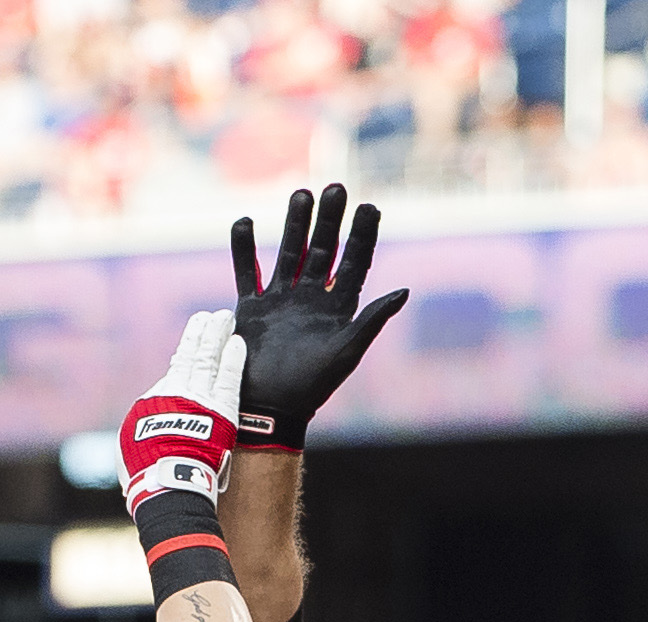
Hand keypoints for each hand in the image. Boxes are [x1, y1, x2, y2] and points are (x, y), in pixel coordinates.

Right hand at [120, 309, 244, 514]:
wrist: (168, 482)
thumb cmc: (146, 471)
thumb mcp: (132, 443)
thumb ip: (146, 426)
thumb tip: (149, 425)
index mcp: (156, 400)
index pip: (176, 370)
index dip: (186, 352)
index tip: (195, 339)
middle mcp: (177, 392)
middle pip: (192, 356)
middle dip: (203, 333)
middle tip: (213, 317)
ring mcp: (200, 399)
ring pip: (209, 359)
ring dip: (217, 336)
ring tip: (226, 318)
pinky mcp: (222, 410)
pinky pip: (228, 378)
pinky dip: (232, 359)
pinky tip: (238, 342)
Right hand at [230, 184, 407, 449]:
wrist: (270, 406)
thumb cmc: (313, 384)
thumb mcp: (348, 351)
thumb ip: (372, 319)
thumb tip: (404, 291)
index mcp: (338, 308)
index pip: (354, 263)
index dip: (362, 235)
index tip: (369, 206)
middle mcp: (311, 298)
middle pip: (322, 250)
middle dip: (329, 220)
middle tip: (336, 187)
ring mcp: (280, 300)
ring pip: (288, 252)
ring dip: (294, 224)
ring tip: (301, 194)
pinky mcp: (252, 307)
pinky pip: (246, 271)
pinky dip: (243, 248)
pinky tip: (245, 221)